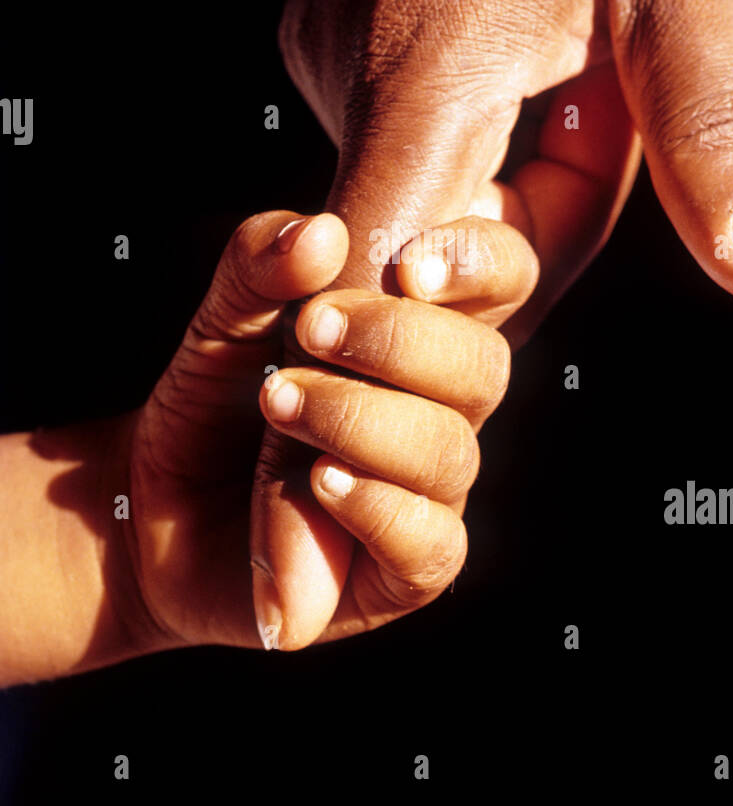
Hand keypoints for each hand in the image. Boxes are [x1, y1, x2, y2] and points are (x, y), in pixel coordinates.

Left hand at [250, 215, 537, 647]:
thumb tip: (319, 233)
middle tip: (310, 329)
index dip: (479, 263)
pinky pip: (432, 543)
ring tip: (281, 405)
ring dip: (362, 420)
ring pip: (450, 452)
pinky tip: (318, 482)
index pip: (502, 278)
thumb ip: (260, 266)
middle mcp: (443, 409)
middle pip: (483, 366)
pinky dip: (377, 507)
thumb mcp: (222, 318)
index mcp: (423, 330)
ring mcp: (431, 492)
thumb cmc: (216, 400)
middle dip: (400, 343)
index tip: (408, 266)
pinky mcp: (406, 572)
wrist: (157, 509)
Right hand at [280, 0, 732, 344]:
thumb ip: (716, 138)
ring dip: (516, 158)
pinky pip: (408, 117)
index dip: (449, 322)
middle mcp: (343, 70)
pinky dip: (477, 111)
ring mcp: (325, 40)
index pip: (388, 276)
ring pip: (427, 176)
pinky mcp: (328, 14)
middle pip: (430, 238)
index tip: (525, 287)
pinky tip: (528, 27)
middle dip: (538, 218)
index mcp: (420, 74)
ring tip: (575, 50)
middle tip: (609, 109)